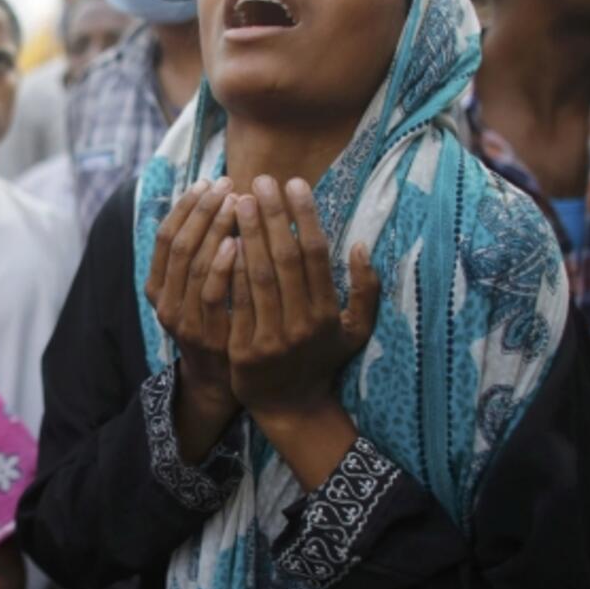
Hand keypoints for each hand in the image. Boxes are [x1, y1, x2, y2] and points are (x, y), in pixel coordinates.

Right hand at [145, 177, 240, 402]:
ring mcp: (183, 320)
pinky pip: (212, 294)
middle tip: (226, 184)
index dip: (185, 207)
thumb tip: (209, 200)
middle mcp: (164, 302)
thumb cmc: (216, 322)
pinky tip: (239, 242)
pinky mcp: (206, 335)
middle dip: (202, 211)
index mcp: (157, 286)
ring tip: (236, 202)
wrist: (220, 379)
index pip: (166, 236)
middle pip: (179, 245)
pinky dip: (223, 265)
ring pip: (194, 265)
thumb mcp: (197, 288)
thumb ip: (199, 254)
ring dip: (215, 229)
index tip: (208, 182)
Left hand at [228, 176, 378, 424]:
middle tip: (261, 180)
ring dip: (249, 235)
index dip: (305, 216)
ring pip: (258, 277)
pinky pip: (235, 302)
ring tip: (238, 199)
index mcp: (329, 314)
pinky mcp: (244, 350)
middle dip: (272, 216)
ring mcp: (273, 338)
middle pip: (285, 260)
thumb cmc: (321, 359)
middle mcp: (303, 324)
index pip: (316, 255)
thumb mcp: (355, 331)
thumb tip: (362, 246)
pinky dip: (230, 271)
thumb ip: (366, 291)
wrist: (290, 407)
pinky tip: (223, 240)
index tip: (295, 184)